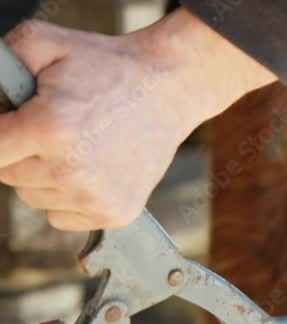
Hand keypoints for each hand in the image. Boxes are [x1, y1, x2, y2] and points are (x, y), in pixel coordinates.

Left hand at [0, 8, 275, 230]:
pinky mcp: (115, 213)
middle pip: (9, 176)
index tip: (16, 122)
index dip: (2, 132)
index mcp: (51, 129)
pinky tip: (91, 169)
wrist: (169, 88)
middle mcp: (72, 171)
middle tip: (54, 127)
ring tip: (76, 146)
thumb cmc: (106, 66)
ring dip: (43, 175)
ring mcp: (96, 197)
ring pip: (33, 198)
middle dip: (21, 152)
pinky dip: (67, 197)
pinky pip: (60, 217)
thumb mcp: (45, 42)